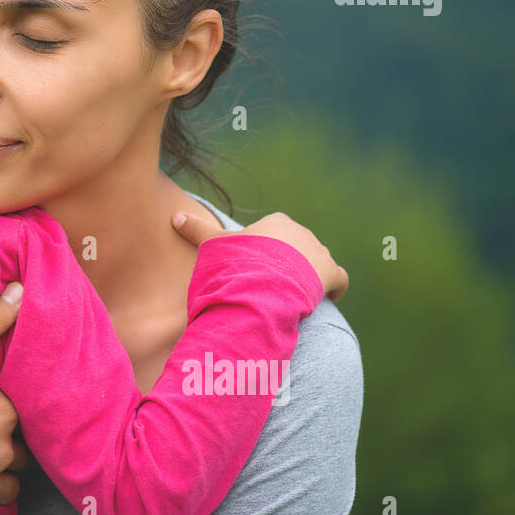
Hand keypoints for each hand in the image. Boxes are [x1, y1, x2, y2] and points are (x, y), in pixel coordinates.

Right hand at [172, 210, 348, 301]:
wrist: (263, 282)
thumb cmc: (237, 262)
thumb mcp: (213, 245)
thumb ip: (197, 230)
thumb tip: (175, 216)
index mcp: (276, 222)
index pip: (275, 232)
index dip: (266, 249)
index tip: (256, 265)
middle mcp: (302, 232)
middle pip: (297, 247)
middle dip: (289, 262)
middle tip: (271, 283)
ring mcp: (319, 252)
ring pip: (317, 261)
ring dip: (309, 275)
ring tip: (293, 294)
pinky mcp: (331, 274)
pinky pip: (339, 280)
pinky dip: (335, 288)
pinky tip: (328, 298)